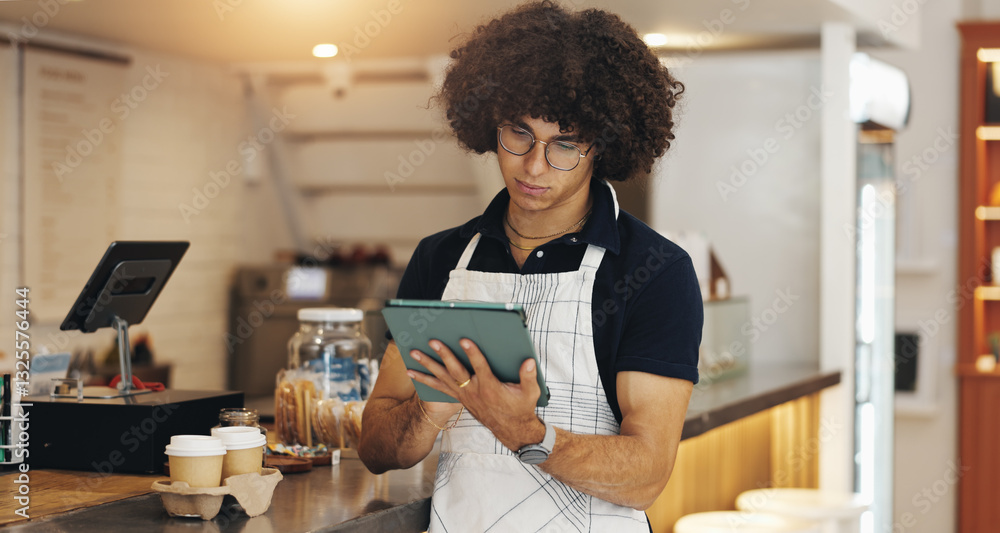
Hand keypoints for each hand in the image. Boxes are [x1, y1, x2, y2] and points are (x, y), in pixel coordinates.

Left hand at [406, 338, 544, 450]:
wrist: (511, 430)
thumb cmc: (521, 407)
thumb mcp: (530, 393)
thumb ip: (529, 376)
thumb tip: (529, 361)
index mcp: (490, 387)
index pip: (480, 367)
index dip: (473, 353)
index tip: (464, 339)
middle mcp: (473, 391)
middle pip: (455, 371)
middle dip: (444, 355)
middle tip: (433, 341)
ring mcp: (463, 395)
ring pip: (442, 378)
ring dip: (427, 365)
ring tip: (412, 352)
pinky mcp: (458, 397)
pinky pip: (438, 388)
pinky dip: (424, 379)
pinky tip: (411, 371)